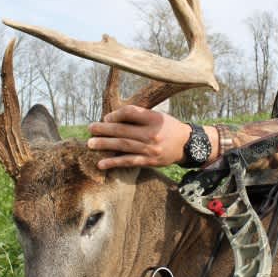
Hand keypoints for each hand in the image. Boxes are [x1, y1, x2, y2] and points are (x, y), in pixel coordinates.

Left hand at [87, 105, 215, 169]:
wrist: (187, 145)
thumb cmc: (168, 127)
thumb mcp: (157, 116)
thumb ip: (138, 116)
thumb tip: (111, 119)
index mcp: (154, 118)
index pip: (130, 113)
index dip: (116, 114)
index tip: (106, 118)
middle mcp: (152, 133)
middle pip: (123, 130)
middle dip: (104, 129)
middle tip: (90, 128)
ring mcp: (151, 149)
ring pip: (123, 146)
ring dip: (105, 145)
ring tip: (90, 144)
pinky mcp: (150, 161)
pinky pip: (129, 161)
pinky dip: (114, 162)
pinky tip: (101, 163)